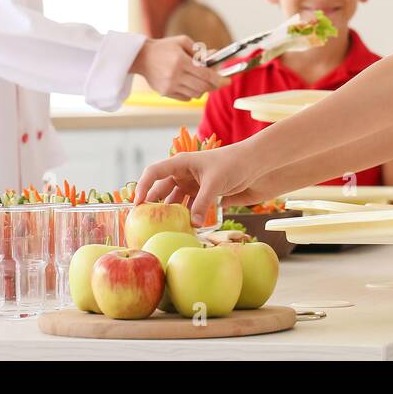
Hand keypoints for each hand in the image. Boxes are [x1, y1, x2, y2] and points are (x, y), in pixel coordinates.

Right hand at [131, 35, 226, 100]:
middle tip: (219, 81)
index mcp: (180, 61)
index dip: (219, 79)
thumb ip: (199, 50)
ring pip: (195, 94)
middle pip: (203, 87)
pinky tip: (190, 84)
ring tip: (202, 80)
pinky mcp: (165, 92)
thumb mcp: (182, 42)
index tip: (228, 81)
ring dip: (203, 89)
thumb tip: (215, 55)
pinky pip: (186, 98)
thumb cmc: (163, 47)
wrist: (141, 57)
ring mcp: (170, 86)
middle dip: (214, 85)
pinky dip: (192, 93)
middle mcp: (175, 75)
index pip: (205, 75)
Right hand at [134, 143, 259, 225]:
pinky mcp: (205, 195)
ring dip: (171, 214)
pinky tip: (185, 229)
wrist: (256, 163)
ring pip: (176, 201)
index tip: (136, 204)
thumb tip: (193, 225)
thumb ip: (202, 204)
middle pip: (162, 190)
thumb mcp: (215, 182)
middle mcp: (184, 174)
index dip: (143, 187)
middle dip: (153, 205)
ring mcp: (194, 185)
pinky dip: (187, 218)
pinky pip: (191, 208)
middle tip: (144, 223)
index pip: (154, 172)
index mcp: (181, 163)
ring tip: (163, 230)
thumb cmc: (234, 163)